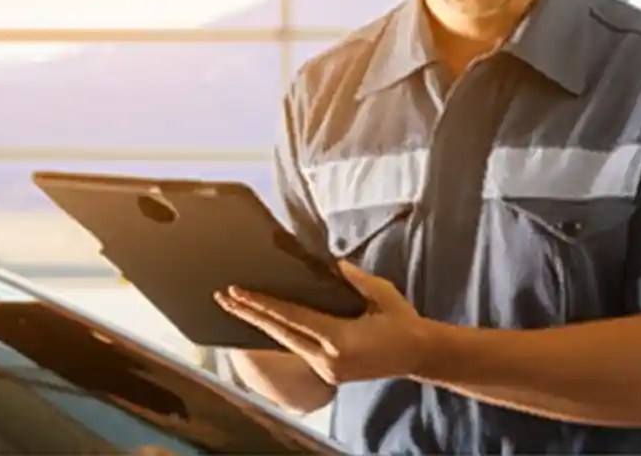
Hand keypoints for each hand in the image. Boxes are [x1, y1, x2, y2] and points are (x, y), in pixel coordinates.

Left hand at [215, 262, 432, 384]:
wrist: (418, 355)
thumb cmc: (402, 321)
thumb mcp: (382, 294)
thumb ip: (355, 280)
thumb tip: (332, 264)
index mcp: (340, 340)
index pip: (292, 318)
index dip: (262, 304)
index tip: (238, 292)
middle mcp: (327, 360)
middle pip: (280, 333)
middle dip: (249, 315)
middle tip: (223, 297)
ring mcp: (326, 371)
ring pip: (286, 343)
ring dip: (261, 324)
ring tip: (237, 306)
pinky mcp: (327, 375)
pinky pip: (298, 349)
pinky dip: (281, 333)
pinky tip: (266, 322)